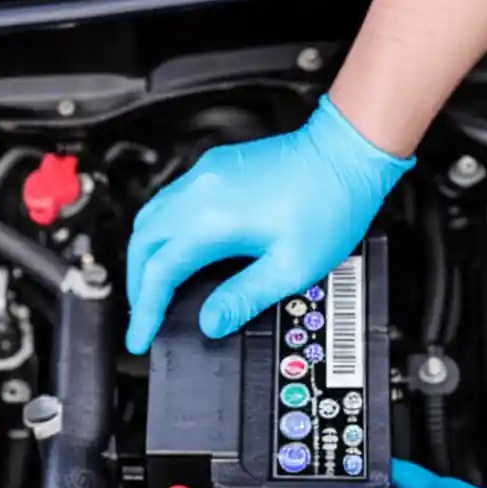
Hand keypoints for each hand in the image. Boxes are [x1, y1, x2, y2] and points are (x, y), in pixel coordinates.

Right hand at [124, 95, 414, 353]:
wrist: (347, 152)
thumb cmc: (330, 202)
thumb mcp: (291, 267)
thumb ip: (244, 298)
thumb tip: (212, 321)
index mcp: (212, 218)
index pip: (160, 272)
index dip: (147, 309)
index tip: (142, 335)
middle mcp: (201, 190)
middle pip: (144, 242)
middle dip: (139, 284)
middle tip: (147, 315)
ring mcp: (206, 174)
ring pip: (152, 217)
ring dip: (148, 255)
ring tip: (157, 287)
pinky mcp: (216, 167)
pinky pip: (172, 201)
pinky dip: (164, 231)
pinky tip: (179, 249)